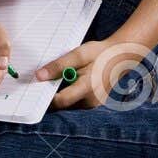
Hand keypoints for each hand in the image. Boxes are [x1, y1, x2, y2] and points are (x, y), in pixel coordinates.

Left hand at [36, 35, 154, 109]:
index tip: (36, 87)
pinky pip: (76, 101)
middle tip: (46, 78)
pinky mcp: (93, 103)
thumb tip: (39, 76)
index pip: (61, 101)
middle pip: (63, 104)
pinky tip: (72, 79)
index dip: (46, 96)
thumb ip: (59, 66)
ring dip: (62, 92)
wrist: (121, 56)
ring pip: (69, 103)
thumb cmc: (100, 53)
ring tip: (63, 75)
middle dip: (52, 93)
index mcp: (87, 88)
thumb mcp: (79, 54)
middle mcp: (91, 101)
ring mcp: (93, 104)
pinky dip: (70, 92)